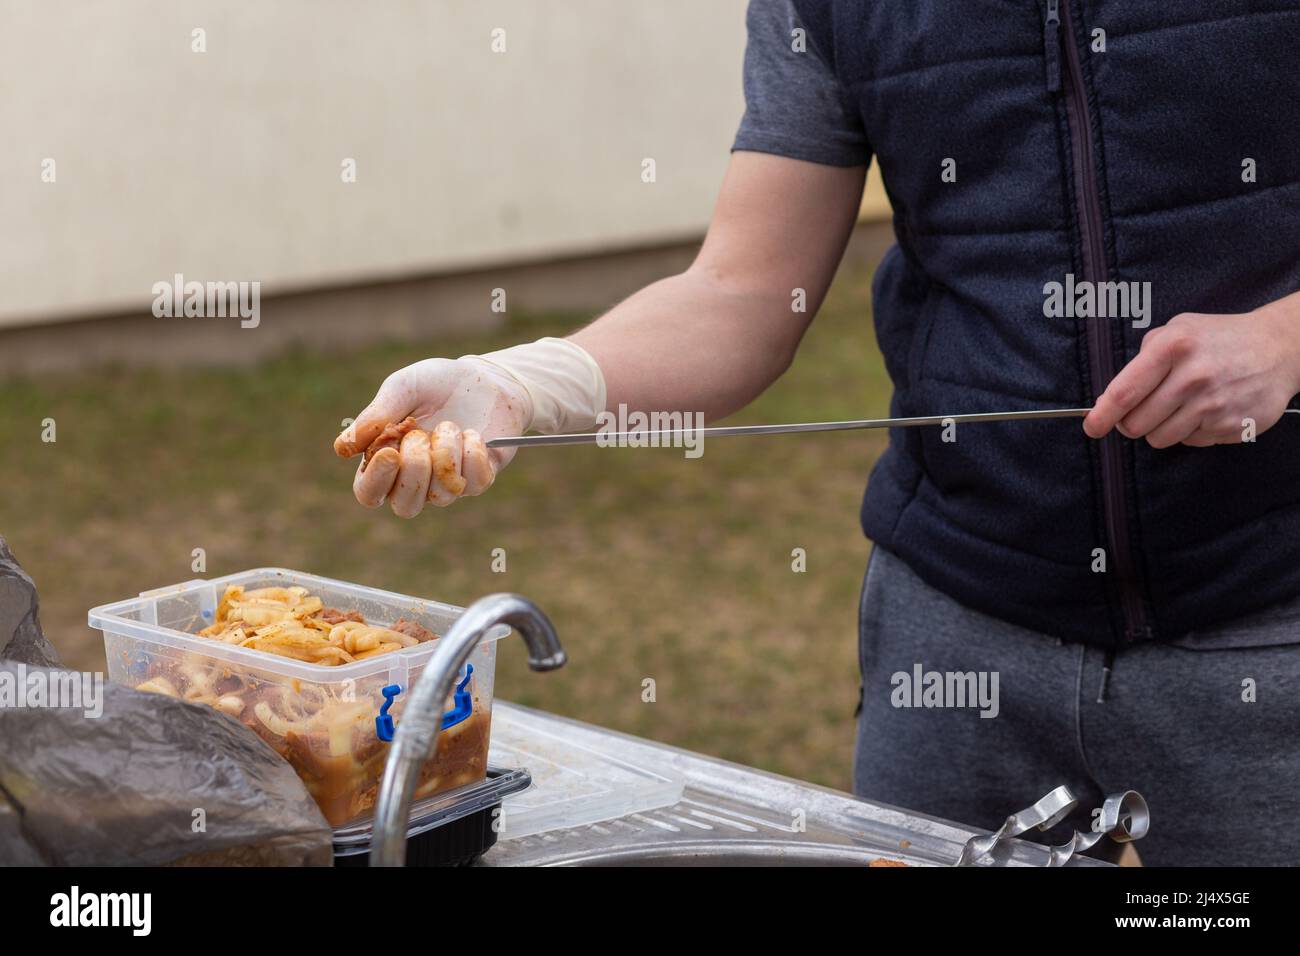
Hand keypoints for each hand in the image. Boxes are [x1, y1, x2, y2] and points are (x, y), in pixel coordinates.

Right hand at [333, 358, 531, 514]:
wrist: (485, 377)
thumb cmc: (436, 384)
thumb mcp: (403, 388)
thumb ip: (376, 416)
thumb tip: (343, 448)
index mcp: (386, 460)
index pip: (368, 492)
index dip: (376, 480)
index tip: (389, 452)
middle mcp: (415, 479)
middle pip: (405, 506)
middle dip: (414, 470)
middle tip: (419, 434)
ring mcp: (448, 482)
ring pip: (441, 496)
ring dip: (445, 455)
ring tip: (450, 425)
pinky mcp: (479, 478)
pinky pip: (475, 484)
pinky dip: (472, 456)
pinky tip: (473, 433)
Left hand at [1083, 306, 1299, 447]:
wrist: (1279, 348)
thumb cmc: (1219, 339)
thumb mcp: (1178, 329)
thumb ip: (1144, 356)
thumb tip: (1112, 395)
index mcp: (1174, 347)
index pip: (1123, 393)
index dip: (1101, 416)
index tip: (1092, 427)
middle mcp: (1193, 376)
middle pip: (1136, 424)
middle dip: (1131, 423)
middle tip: (1143, 412)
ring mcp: (1214, 404)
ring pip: (1159, 439)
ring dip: (1161, 429)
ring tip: (1181, 406)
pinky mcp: (1232, 426)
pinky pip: (1190, 442)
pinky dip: (1190, 431)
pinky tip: (1207, 410)